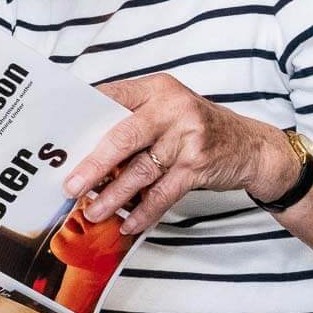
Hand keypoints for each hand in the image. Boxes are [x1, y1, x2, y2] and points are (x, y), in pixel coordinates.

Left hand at [63, 73, 296, 235]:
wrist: (253, 146)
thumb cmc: (198, 128)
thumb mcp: (168, 109)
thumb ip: (133, 117)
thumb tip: (84, 144)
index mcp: (156, 89)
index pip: (112, 97)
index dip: (85, 114)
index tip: (60, 136)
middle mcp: (171, 109)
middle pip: (122, 137)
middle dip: (93, 165)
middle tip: (70, 185)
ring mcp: (186, 137)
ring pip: (140, 171)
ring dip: (114, 196)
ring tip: (92, 211)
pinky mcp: (198, 165)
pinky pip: (164, 193)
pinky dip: (144, 211)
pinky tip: (128, 224)